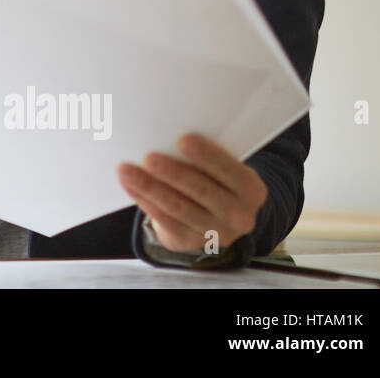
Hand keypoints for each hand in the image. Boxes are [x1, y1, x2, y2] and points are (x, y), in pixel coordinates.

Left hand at [117, 133, 266, 255]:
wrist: (215, 219)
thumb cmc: (215, 180)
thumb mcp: (223, 170)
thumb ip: (207, 158)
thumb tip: (169, 137)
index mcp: (252, 191)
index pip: (230, 172)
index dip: (207, 156)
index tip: (184, 139)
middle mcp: (239, 216)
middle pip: (202, 191)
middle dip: (173, 173)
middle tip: (149, 157)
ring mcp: (215, 233)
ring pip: (178, 207)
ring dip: (149, 187)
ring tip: (127, 170)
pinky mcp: (189, 242)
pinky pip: (164, 220)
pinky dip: (143, 200)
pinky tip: (129, 185)